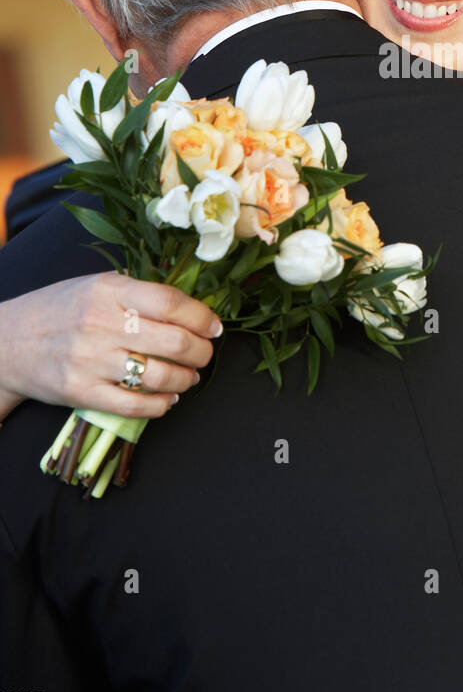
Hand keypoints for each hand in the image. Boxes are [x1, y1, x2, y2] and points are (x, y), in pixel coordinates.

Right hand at [0, 273, 221, 422]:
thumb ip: (139, 292)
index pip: (170, 302)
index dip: (201, 316)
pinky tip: (168, 398)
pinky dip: (160, 405)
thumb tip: (191, 306)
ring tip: (189, 377)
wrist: (9, 341)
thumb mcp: (97, 285)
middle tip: (205, 353)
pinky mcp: (80, 392)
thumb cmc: (61, 309)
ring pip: (159, 376)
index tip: (214, 326)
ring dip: (185, 379)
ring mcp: (90, 360)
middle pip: (173, 341)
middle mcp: (101, 324)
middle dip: (201, 351)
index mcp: (109, 290)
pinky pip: (134, 405)